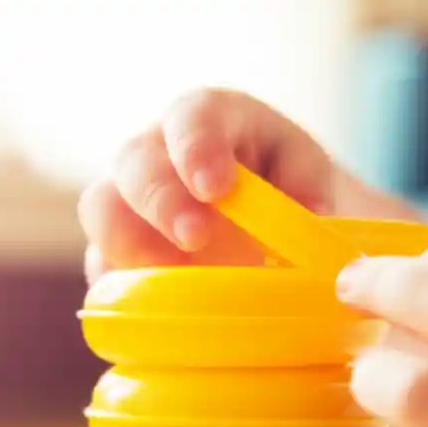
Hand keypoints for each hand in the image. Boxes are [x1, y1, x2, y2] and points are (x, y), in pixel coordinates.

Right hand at [79, 88, 421, 281]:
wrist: (296, 243)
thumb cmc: (309, 208)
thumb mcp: (324, 192)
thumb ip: (312, 202)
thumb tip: (308, 230)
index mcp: (218, 123)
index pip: (194, 115)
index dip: (196, 145)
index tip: (216, 186)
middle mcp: (163, 154)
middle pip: (133, 160)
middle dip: (159, 198)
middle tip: (194, 238)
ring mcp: (135, 206)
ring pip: (103, 211)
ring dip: (131, 246)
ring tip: (174, 283)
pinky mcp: (123, 256)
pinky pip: (104, 269)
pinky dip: (125, 290)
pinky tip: (159, 311)